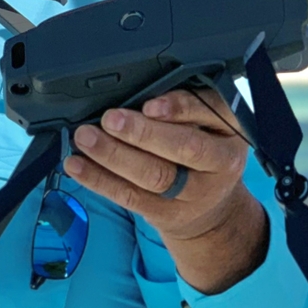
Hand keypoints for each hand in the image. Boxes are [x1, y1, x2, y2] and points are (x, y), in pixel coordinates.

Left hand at [65, 89, 266, 293]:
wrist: (212, 210)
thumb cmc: (203, 151)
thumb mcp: (209, 124)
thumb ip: (184, 106)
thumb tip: (135, 93)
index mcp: (230, 130)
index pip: (210, 113)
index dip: (179, 108)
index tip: (149, 104)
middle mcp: (218, 163)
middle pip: (183, 148)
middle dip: (143, 132)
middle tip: (109, 119)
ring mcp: (193, 194)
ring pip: (154, 175)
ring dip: (114, 155)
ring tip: (85, 138)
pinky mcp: (166, 214)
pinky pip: (130, 196)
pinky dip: (99, 179)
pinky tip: (77, 165)